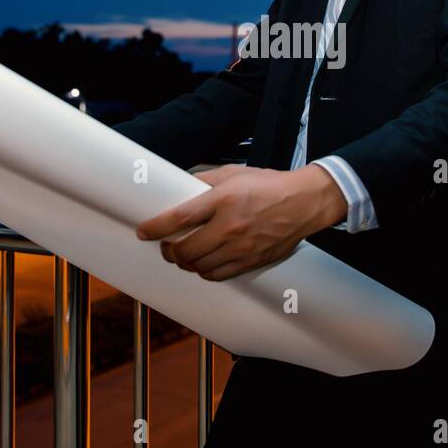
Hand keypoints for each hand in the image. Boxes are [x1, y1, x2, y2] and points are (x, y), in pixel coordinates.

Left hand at [135, 164, 347, 280]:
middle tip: (166, 246)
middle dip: (169, 251)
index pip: (180, 218)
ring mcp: (241, 247)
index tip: (144, 231)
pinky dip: (205, 272)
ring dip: (185, 263)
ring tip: (184, 254)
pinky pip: (218, 275)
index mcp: (223, 200)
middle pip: (186, 250)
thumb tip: (183, 184)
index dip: (156, 227)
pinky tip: (204, 263)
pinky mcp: (251, 261)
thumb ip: (205, 179)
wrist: (304, 203)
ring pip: (199, 266)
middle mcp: (230, 226)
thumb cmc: (270, 186)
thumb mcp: (234, 173)